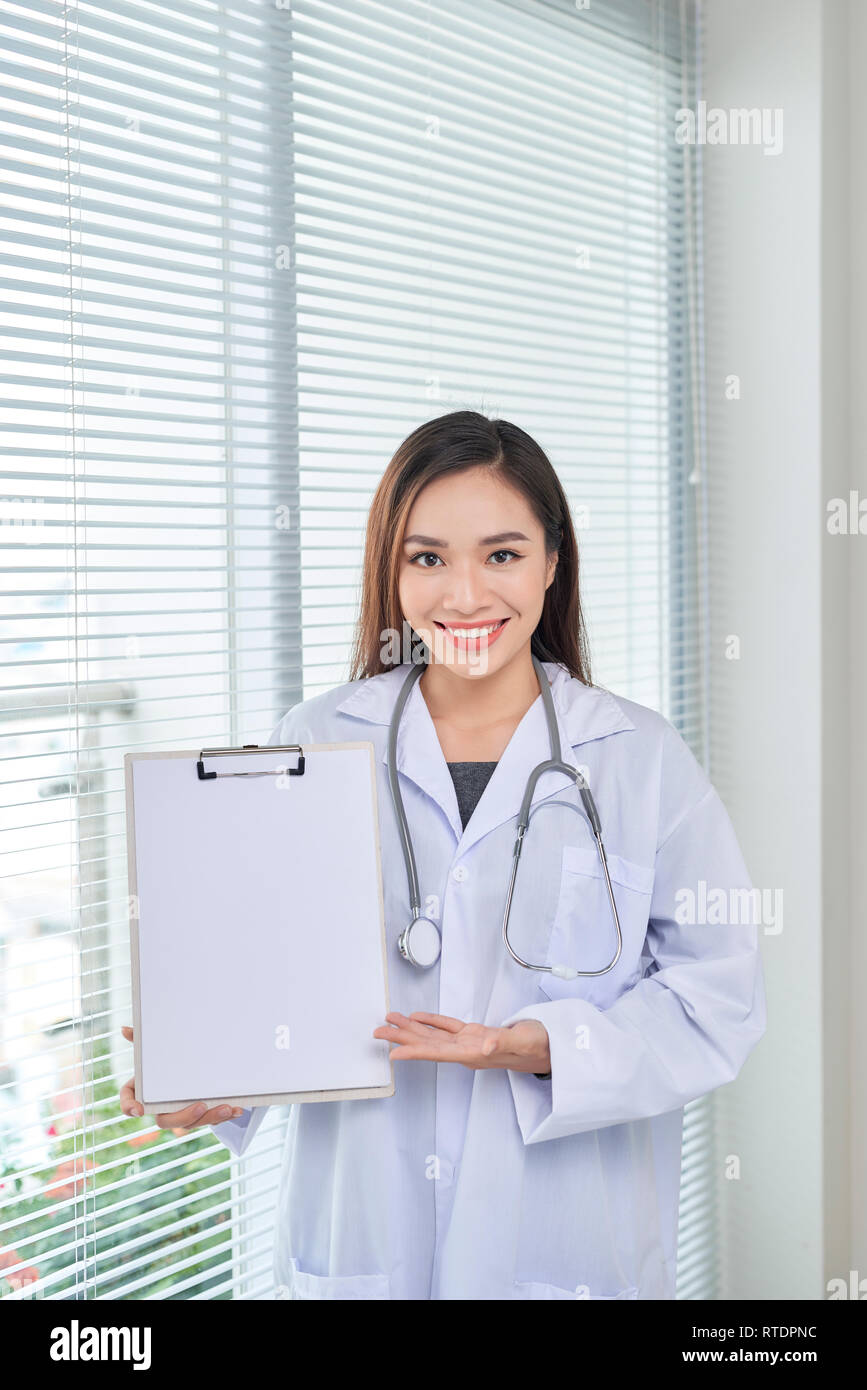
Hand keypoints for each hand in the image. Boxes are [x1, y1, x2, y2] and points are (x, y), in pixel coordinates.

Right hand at [118, 1025, 244, 1130]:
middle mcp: (160, 1108)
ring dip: (210, 1117)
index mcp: (143, 1092)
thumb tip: (124, 1029)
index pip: (128, 1102)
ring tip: (226, 1107)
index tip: (138, 1109)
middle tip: (200, 1106)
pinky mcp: (199, 1116)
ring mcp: (180, 1115)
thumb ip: (141, 1039)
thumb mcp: (156, 1049)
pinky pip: (210, 1121)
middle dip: (183, 1116)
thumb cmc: (166, 1061)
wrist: (191, 1067)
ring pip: (191, 1123)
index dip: (130, 1107)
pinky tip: (237, 1109)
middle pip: (164, 1120)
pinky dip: (224, 1116)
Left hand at [373, 1012, 550, 1073]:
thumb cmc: (539, 1045)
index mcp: (474, 1054)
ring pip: (434, 1035)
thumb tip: (483, 1046)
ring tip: (390, 1022)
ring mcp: (470, 1042)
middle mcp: (467, 1050)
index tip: (392, 1054)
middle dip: (402, 1040)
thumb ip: (503, 1043)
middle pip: (428, 1045)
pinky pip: (448, 1028)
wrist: (551, 1048)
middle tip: (377, 1033)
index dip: (414, 1053)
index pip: (438, 1053)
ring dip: (411, 1029)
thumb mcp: (524, 1042)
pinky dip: (432, 1022)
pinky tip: (419, 1018)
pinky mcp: (476, 1033)